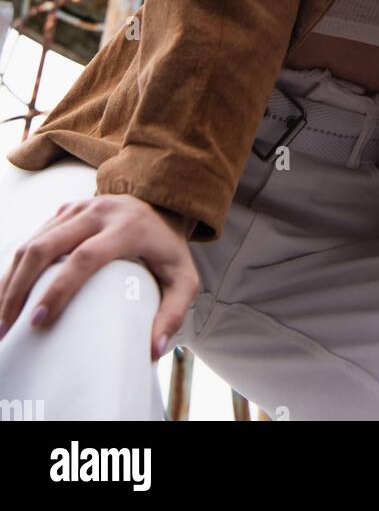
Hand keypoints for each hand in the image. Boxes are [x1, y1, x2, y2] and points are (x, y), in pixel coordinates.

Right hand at [0, 195, 201, 362]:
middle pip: (47, 247)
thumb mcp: (185, 278)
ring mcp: (79, 207)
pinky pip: (33, 237)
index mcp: (127, 228)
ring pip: (33, 242)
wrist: (163, 203)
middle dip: (20, 289)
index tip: (38, 321)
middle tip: (7, 328)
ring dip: (11, 280)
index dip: (58, 290)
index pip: (84, 258)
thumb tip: (153, 350)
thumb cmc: (169, 248)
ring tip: (2, 318)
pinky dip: (16, 267)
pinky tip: (9, 295)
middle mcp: (99, 212)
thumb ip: (174, 313)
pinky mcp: (66, 209)